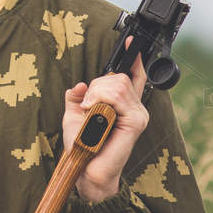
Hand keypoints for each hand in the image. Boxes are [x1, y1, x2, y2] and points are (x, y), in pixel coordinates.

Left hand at [62, 40, 148, 203]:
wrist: (86, 170)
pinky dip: (100, 100)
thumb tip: (79, 86)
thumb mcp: (74, 116)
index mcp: (123, 105)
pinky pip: (117, 97)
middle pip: (120, 77)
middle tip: (85, 105)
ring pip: (118, 84)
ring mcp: (138, 115)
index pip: (135, 77)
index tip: (128, 42)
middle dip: (98, 85)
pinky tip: (92, 113)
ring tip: (88, 111)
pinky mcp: (136, 122)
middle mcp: (135, 108)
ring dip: (96, 93)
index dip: (133, 59)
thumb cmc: (83, 147)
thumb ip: (77, 98)